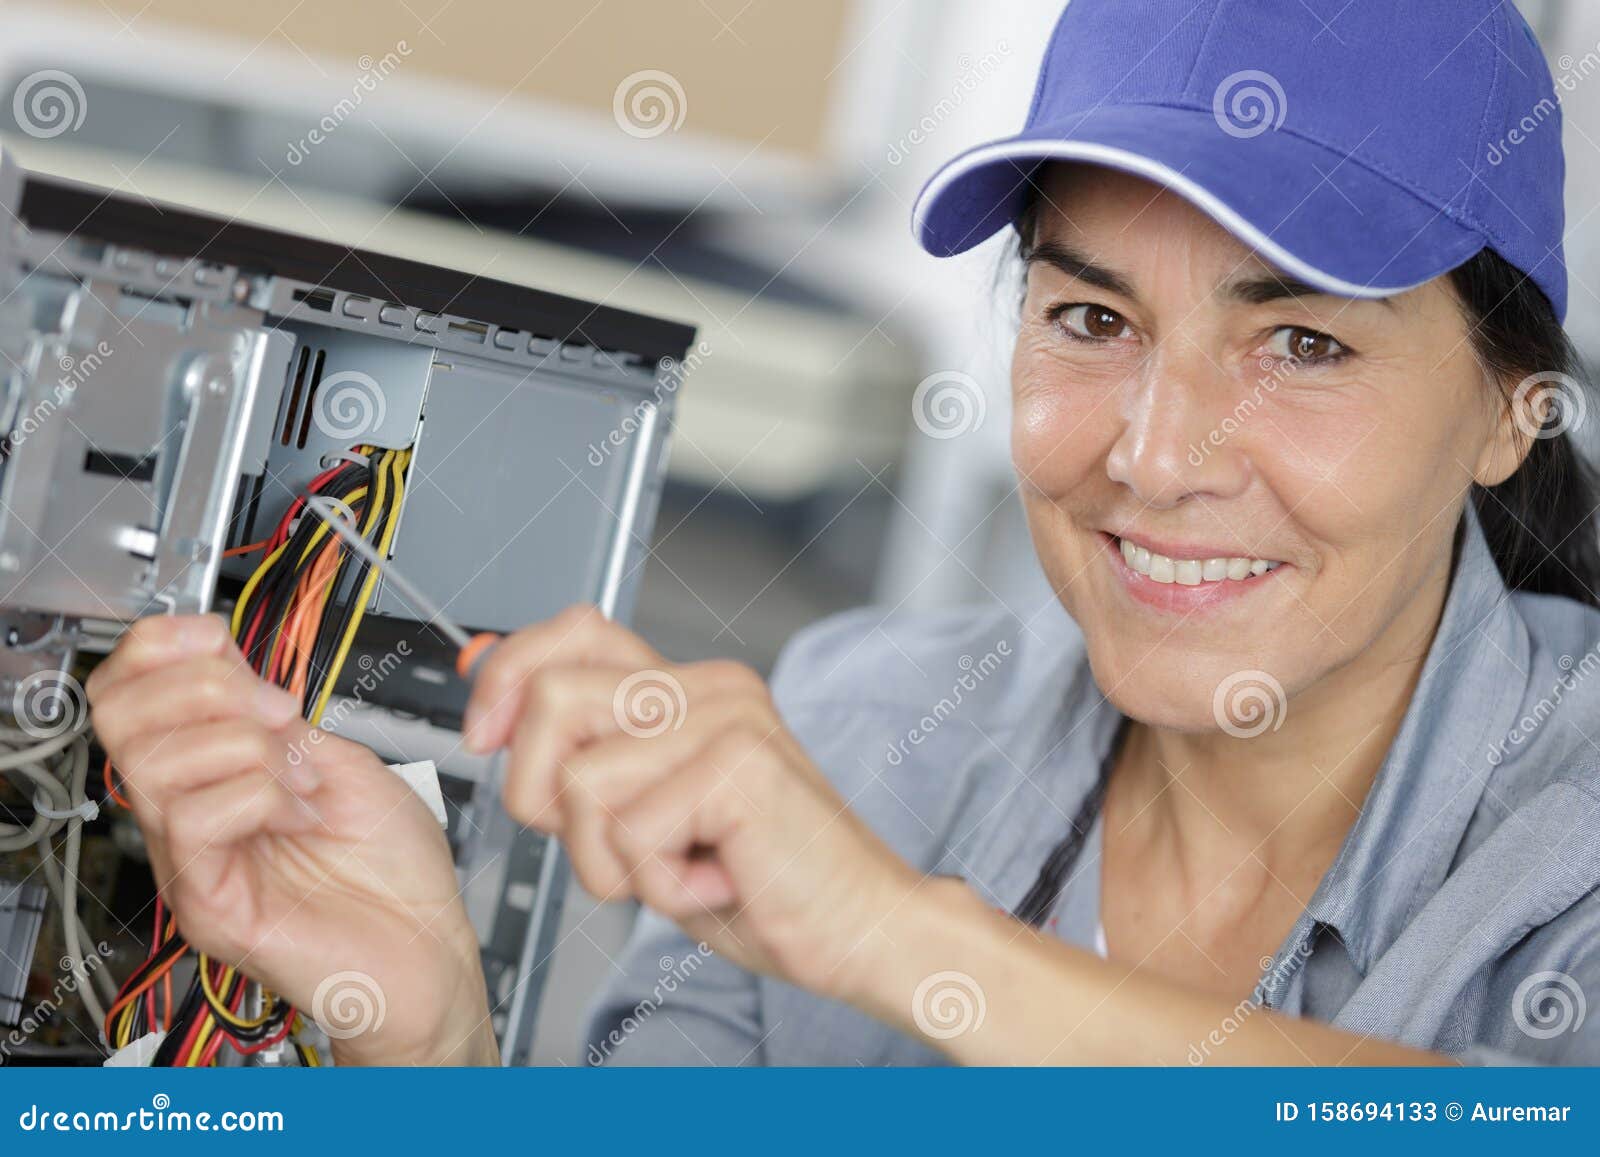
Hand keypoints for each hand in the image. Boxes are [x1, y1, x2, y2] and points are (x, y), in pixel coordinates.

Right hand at [88, 614, 496, 1064]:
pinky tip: (298, 815)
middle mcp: (190, 812)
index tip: (221, 641)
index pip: (131, 690)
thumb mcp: (346, 761)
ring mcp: (192, 859)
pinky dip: (257, 796)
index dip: (164, 645)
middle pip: (121, 714)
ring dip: (244, 749)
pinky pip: (193, 819)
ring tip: (299, 781)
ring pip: (153, 763)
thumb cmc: (397, 870)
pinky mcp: (207, 902)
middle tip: (278, 716)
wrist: (429, 948)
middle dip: (206, 688)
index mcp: (215, 771)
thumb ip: (281, 721)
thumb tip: (234, 671)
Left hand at [462, 605, 922, 1002]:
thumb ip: (587, 765)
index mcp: (692, 688)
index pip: (575, 629)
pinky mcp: (738, 766)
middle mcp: (711, 687)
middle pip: (551, 698)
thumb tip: (497, 723)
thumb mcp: (651, 817)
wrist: (865, 930)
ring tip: (676, 868)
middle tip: (610, 845)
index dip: (509, 674)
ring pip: (581, 779)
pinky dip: (657, 883)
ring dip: (607, 860)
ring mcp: (728, 719)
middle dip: (544, 795)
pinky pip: (629, 831)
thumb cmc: (765, 884)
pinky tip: (714, 879)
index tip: (487, 735)